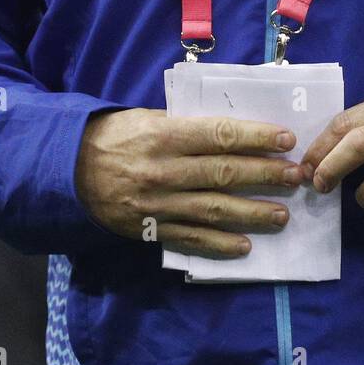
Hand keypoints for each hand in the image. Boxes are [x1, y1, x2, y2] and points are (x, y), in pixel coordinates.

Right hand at [75, 107, 303, 257]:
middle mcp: (163, 171)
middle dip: (265, 175)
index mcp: (163, 135)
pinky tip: (246, 246)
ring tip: (283, 215)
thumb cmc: (114, 135)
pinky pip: (191, 240)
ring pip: (213, 210)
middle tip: (297, 177)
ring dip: (252, 213)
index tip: (287, 140)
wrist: (67, 171)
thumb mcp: (147, 117)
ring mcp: (158, 204)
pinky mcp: (151, 229)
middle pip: (224, 173)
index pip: (219, 135)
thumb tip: (233, 133)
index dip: (256, 138)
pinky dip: (220, 245)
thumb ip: (187, 126)